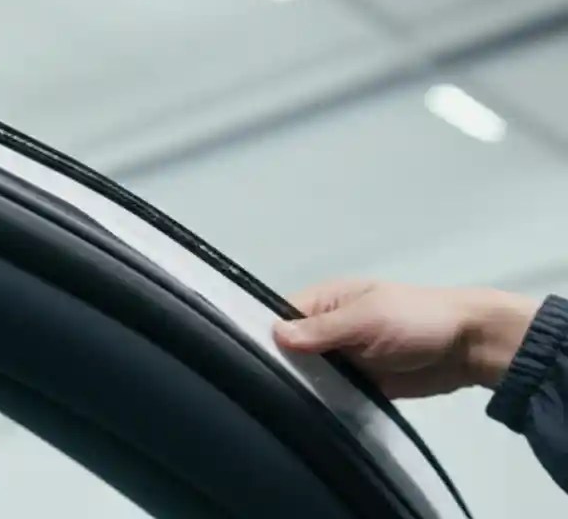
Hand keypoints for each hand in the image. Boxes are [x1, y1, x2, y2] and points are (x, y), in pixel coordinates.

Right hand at [273, 279, 537, 398]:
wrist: (471, 348)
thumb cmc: (417, 319)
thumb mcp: (367, 318)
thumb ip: (323, 329)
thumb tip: (274, 335)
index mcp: (327, 302)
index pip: (281, 316)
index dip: (264, 335)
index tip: (246, 361)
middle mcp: (329, 329)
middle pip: (290, 349)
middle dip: (279, 366)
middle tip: (260, 392)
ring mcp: (343, 358)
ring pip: (308, 374)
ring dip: (300, 387)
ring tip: (277, 407)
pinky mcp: (358, 385)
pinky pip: (331, 394)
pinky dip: (322, 403)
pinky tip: (303, 417)